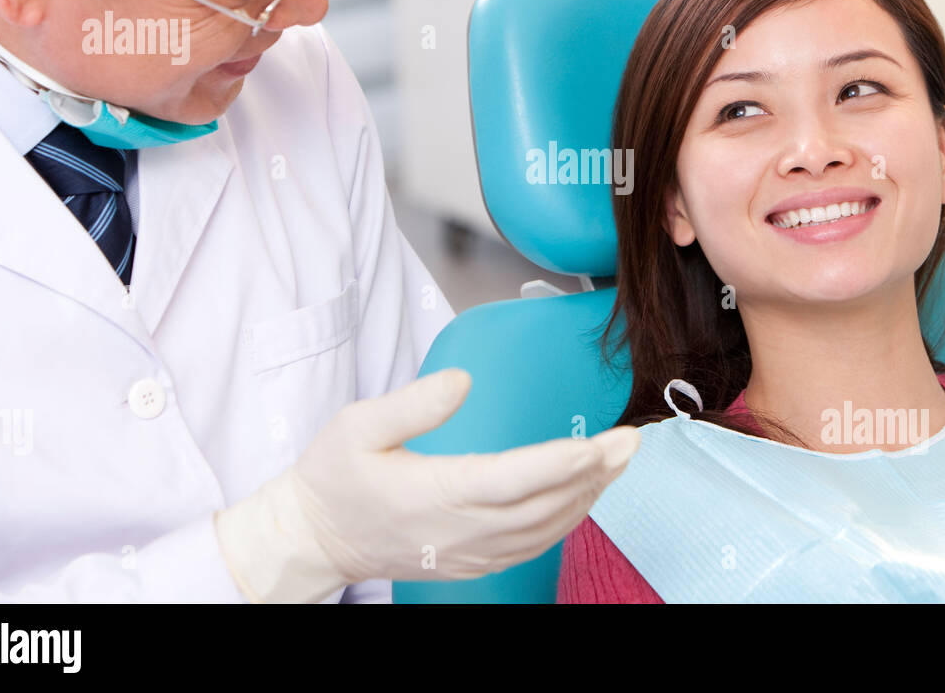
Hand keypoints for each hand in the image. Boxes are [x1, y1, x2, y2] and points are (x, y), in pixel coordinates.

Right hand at [215, 368, 639, 601]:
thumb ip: (413, 403)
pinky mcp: (472, 563)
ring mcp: (469, 553)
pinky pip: (531, 547)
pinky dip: (565, 522)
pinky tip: (581, 498)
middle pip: (545, 505)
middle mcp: (460, 530)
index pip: (515, 479)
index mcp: (436, 493)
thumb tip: (463, 380)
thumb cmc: (334, 479)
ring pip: (545, 530)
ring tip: (616, 463)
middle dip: (595, 474)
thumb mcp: (357, 426)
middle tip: (630, 442)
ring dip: (587, 497)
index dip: (563, 462)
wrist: (314, 538)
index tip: (602, 441)